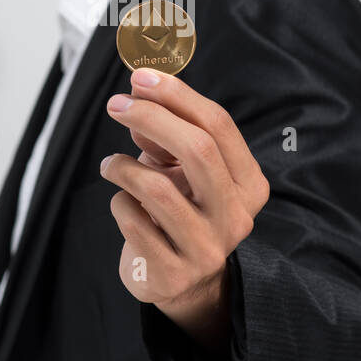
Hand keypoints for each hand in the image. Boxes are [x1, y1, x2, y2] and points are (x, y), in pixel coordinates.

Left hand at [100, 67, 269, 352]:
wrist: (181, 283)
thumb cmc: (181, 210)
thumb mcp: (183, 170)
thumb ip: (168, 133)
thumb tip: (139, 90)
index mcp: (249, 184)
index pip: (218, 126)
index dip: (177, 96)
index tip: (140, 78)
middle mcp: (237, 217)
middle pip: (198, 150)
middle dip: (152, 118)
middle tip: (117, 105)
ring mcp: (207, 249)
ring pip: (157, 188)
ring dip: (123, 167)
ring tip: (110, 165)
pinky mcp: (173, 274)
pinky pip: (132, 221)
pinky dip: (118, 203)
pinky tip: (121, 204)